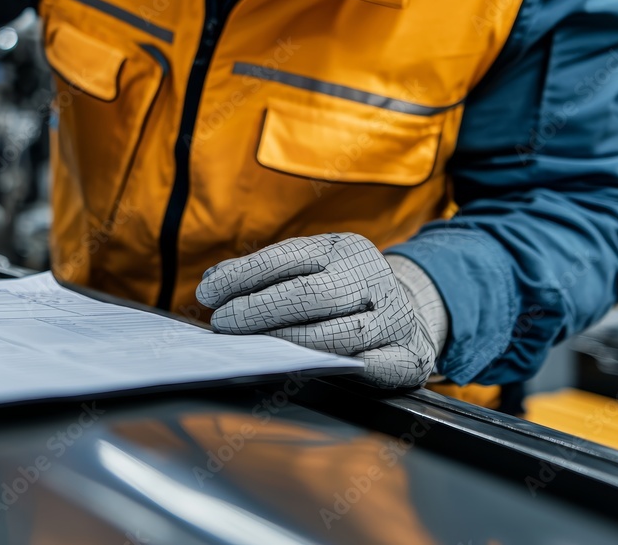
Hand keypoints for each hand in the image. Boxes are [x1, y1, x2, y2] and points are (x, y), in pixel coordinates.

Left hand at [195, 233, 448, 388]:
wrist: (409, 312)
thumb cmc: (341, 290)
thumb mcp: (309, 267)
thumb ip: (263, 273)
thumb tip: (212, 281)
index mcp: (345, 249)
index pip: (288, 257)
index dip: (243, 275)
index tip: (207, 293)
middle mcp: (373, 277)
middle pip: (311, 294)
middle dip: (259, 310)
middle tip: (222, 323)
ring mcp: (395, 318)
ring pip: (338, 335)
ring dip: (288, 343)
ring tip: (252, 346)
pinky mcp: (410, 357)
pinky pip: (374, 367)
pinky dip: (340, 367)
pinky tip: (305, 368)